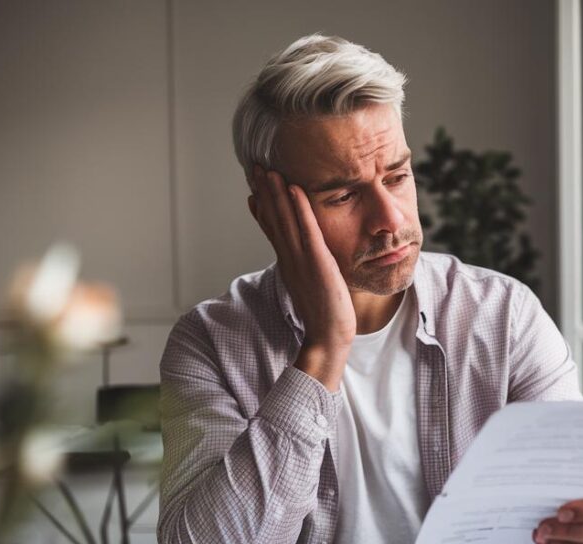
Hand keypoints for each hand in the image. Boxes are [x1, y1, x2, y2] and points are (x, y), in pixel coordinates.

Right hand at [250, 170, 354, 389]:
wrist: (328, 337)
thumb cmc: (327, 315)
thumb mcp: (313, 286)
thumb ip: (309, 270)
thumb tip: (309, 262)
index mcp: (289, 264)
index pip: (271, 231)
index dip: (262, 209)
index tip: (253, 189)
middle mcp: (289, 259)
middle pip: (273, 220)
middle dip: (264, 192)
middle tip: (254, 167)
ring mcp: (300, 260)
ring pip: (285, 221)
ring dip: (276, 193)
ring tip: (268, 169)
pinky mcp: (316, 263)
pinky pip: (306, 231)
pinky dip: (300, 209)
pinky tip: (295, 189)